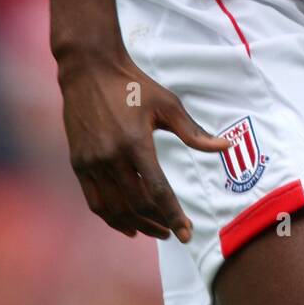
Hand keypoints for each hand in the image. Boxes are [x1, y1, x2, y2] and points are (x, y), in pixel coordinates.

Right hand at [58, 49, 230, 241]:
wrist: (89, 70)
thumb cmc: (134, 85)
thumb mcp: (168, 104)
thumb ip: (194, 132)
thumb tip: (226, 147)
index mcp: (135, 142)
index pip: (158, 191)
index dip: (174, 216)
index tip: (187, 234)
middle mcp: (110, 157)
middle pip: (137, 205)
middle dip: (159, 224)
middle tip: (174, 233)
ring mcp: (91, 162)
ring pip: (114, 209)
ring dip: (136, 225)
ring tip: (155, 231)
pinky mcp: (78, 163)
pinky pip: (95, 201)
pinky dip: (111, 218)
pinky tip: (127, 224)